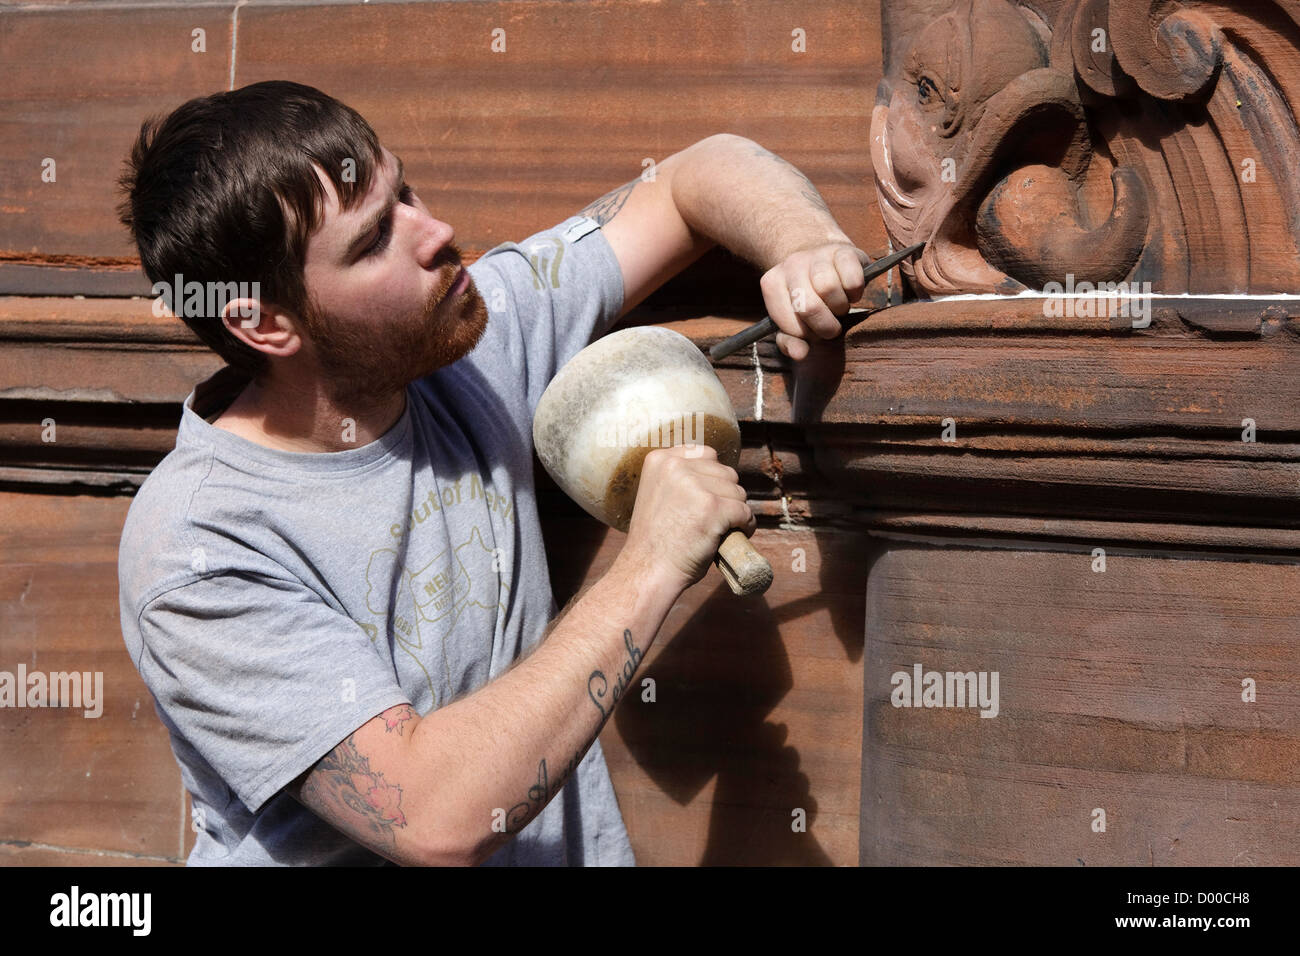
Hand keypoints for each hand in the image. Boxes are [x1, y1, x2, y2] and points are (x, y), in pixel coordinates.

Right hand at [617, 444, 754, 594]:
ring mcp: (695, 486)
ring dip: (735, 512)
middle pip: (726, 472)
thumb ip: (680, 479)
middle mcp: (676, 467)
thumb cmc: (655, 541)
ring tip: (719, 530)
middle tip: (713, 519)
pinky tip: (733, 536)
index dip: (712, 478)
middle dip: (726, 495)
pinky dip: (745, 526)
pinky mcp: (713, 507)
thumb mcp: (658, 495)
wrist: (648, 571)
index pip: (706, 455)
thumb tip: (718, 474)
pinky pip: (745, 512)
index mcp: (660, 460)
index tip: (706, 498)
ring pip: (738, 492)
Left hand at [758, 242, 870, 360]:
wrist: (823, 257)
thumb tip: (800, 354)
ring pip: (829, 289)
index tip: (812, 331)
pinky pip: (852, 279)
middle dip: (825, 326)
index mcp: (772, 284)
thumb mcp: (792, 320)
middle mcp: (791, 265)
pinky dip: (855, 293)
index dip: (806, 335)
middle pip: (808, 306)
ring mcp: (817, 255)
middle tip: (831, 325)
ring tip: (839, 306)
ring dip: (840, 307)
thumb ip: (790, 342)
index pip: (790, 324)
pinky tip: (851, 292)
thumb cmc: (807, 297)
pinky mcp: (844, 251)